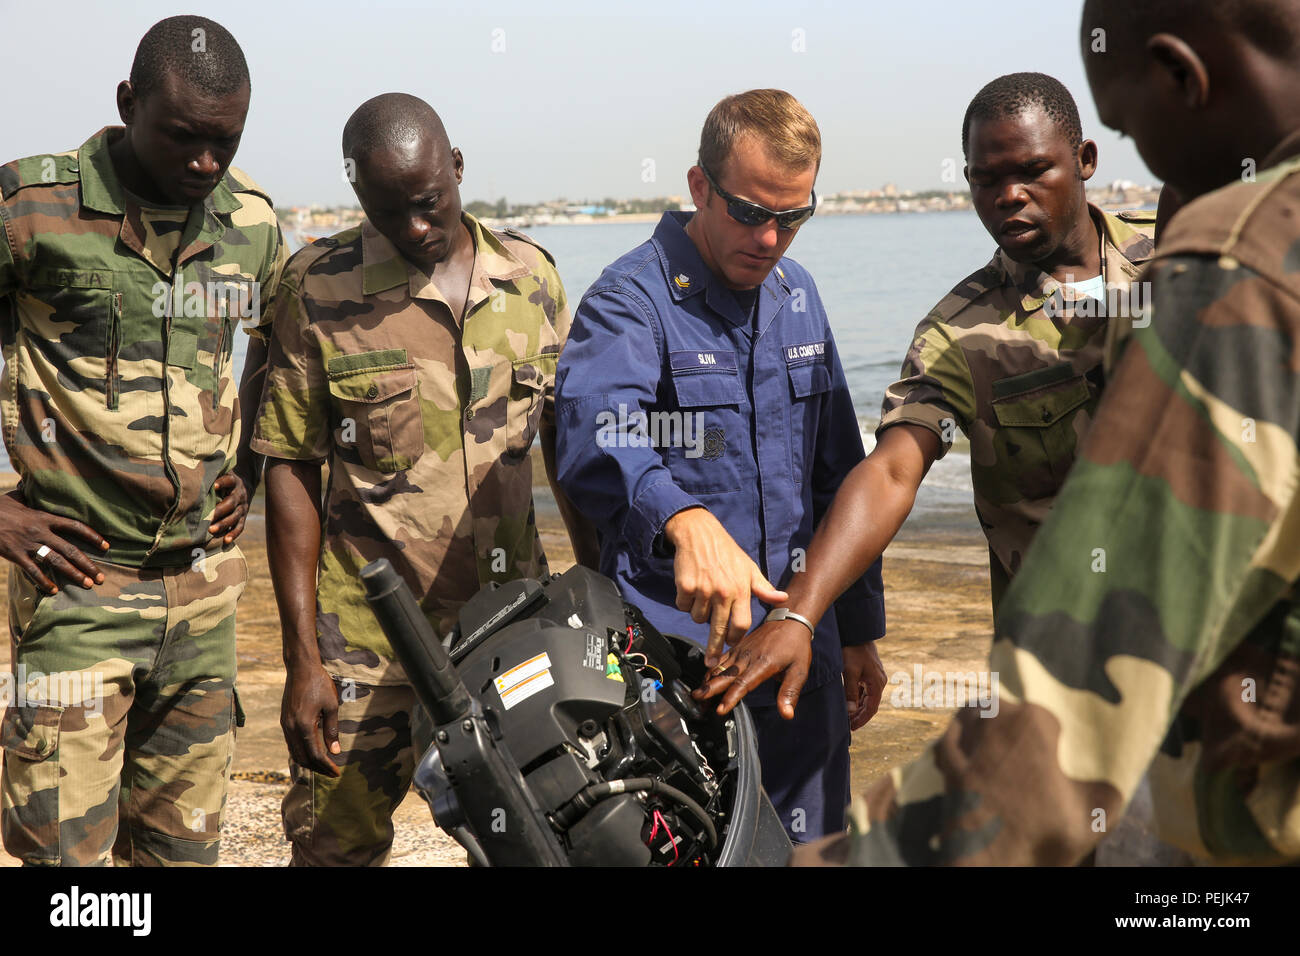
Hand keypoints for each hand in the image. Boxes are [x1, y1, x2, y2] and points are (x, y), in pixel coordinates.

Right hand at [0, 490, 106, 592]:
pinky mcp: (15, 555)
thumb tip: (33, 484)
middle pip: (70, 549)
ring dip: (73, 574)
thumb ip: (32, 496)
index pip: (74, 526)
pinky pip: (32, 570)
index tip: (106, 546)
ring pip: (56, 561)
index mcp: (44, 517)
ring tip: (87, 584)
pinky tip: (54, 590)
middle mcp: (40, 531)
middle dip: (87, 564)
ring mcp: (28, 544)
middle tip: (101, 577)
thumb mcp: (18, 498)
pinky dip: (44, 581)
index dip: (92, 536)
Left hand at [210, 472, 250, 543]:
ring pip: (234, 517)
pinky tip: (225, 540)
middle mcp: (239, 495)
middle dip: (220, 510)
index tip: (214, 484)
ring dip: (223, 524)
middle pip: (231, 503)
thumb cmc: (224, 480)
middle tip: (209, 516)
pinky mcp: (243, 517)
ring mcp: (242, 507)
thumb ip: (211, 473)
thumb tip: (192, 470)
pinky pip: (240, 527)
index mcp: (234, 482)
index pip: (229, 480)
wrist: (244, 487)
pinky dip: (233, 534)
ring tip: (211, 530)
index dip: (223, 482)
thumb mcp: (221, 473)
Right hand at [281, 661, 341, 776]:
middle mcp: (291, 728)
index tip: (337, 773)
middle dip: (317, 768)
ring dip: (308, 762)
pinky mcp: (284, 720)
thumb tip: (335, 752)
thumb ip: (332, 730)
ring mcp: (285, 725)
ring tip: (323, 765)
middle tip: (331, 772)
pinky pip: (291, 743)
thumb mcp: (331, 706)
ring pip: (295, 752)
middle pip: (303, 758)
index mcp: (304, 726)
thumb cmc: (319, 684)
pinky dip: (301, 752)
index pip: (315, 755)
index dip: (327, 766)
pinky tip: (312, 752)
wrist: (301, 668)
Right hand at [664, 507, 787, 664]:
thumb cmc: (727, 552)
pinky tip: (691, 588)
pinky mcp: (685, 586)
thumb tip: (784, 598)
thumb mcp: (749, 568)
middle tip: (711, 662)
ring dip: (698, 612)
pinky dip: (685, 601)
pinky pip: (683, 606)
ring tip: (703, 595)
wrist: (699, 534)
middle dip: (714, 648)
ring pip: (698, 618)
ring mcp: (703, 590)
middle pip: (718, 630)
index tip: (731, 644)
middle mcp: (723, 592)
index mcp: (741, 589)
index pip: (741, 624)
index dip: (735, 638)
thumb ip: (764, 588)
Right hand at [692, 618, 811, 719]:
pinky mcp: (736, 647)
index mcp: (764, 663)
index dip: (731, 697)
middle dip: (710, 689)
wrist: (789, 621)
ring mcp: (740, 651)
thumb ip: (790, 692)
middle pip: (725, 675)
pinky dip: (711, 671)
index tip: (720, 709)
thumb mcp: (800, 671)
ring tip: (696, 695)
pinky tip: (704, 681)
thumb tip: (787, 714)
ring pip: (719, 667)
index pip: (744, 683)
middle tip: (697, 700)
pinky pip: (720, 659)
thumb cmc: (795, 647)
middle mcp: (748, 657)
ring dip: (707, 682)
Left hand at [842, 641, 886, 730]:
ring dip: (858, 707)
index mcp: (877, 684)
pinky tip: (849, 702)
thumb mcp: (849, 672)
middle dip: (860, 715)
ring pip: (868, 698)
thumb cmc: (853, 651)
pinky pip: (865, 690)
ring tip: (848, 717)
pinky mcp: (870, 673)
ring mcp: (875, 677)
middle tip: (848, 725)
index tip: (852, 728)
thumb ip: (850, 691)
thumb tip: (850, 711)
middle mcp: (879, 682)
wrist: (857, 632)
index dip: (862, 719)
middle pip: (870, 705)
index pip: (871, 708)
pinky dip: (858, 698)